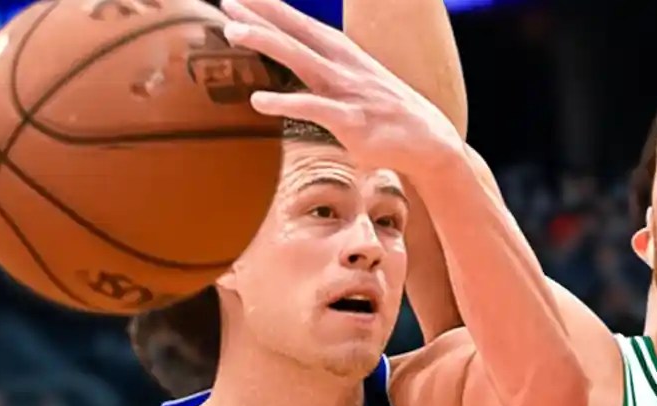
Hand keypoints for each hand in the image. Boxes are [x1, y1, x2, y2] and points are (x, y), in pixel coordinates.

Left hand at [220, 0, 463, 175]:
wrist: (429, 141)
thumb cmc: (386, 111)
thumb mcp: (356, 82)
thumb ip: (324, 71)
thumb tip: (298, 64)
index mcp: (343, 55)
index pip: (301, 26)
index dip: (270, 10)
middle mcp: (344, 66)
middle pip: (297, 33)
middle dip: (262, 14)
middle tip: (226, 0)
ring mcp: (348, 92)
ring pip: (302, 60)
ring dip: (267, 42)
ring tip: (232, 31)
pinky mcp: (352, 122)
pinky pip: (314, 109)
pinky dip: (286, 103)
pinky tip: (258, 100)